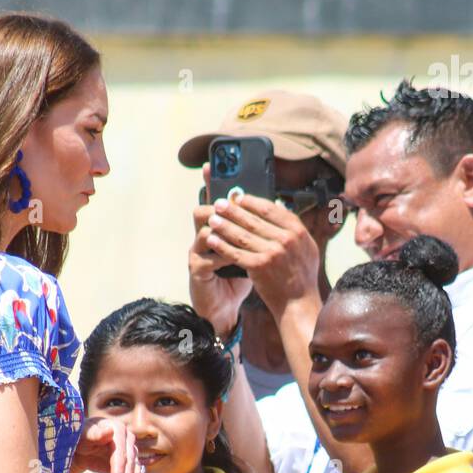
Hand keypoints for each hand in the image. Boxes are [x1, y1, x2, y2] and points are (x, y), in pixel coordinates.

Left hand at [71, 420, 141, 472]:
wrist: (79, 447)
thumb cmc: (79, 438)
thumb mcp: (81, 436)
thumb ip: (94, 434)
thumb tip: (109, 432)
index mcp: (117, 428)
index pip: (120, 449)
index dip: (119, 465)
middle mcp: (127, 439)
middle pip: (130, 462)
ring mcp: (130, 452)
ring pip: (134, 471)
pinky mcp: (129, 465)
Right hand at [188, 166, 253, 335]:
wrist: (225, 308)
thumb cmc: (238, 278)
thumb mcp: (251, 251)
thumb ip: (257, 231)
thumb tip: (276, 208)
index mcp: (217, 229)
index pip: (213, 201)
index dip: (211, 183)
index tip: (211, 164)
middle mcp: (203, 237)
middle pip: (203, 210)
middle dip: (219, 207)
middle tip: (233, 202)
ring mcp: (197, 253)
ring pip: (203, 232)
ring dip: (221, 233)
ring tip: (235, 233)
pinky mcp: (196, 271)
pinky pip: (206, 258)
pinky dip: (221, 257)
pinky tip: (232, 259)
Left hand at [203, 188, 320, 319]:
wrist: (299, 304)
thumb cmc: (302, 276)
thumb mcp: (306, 248)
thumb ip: (293, 229)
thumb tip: (278, 207)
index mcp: (297, 230)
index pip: (271, 209)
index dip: (252, 202)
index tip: (238, 198)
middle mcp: (285, 239)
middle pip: (254, 220)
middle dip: (234, 210)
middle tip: (219, 203)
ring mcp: (272, 253)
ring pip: (242, 235)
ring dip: (225, 225)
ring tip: (212, 219)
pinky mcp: (259, 267)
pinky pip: (236, 253)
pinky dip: (223, 245)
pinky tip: (213, 240)